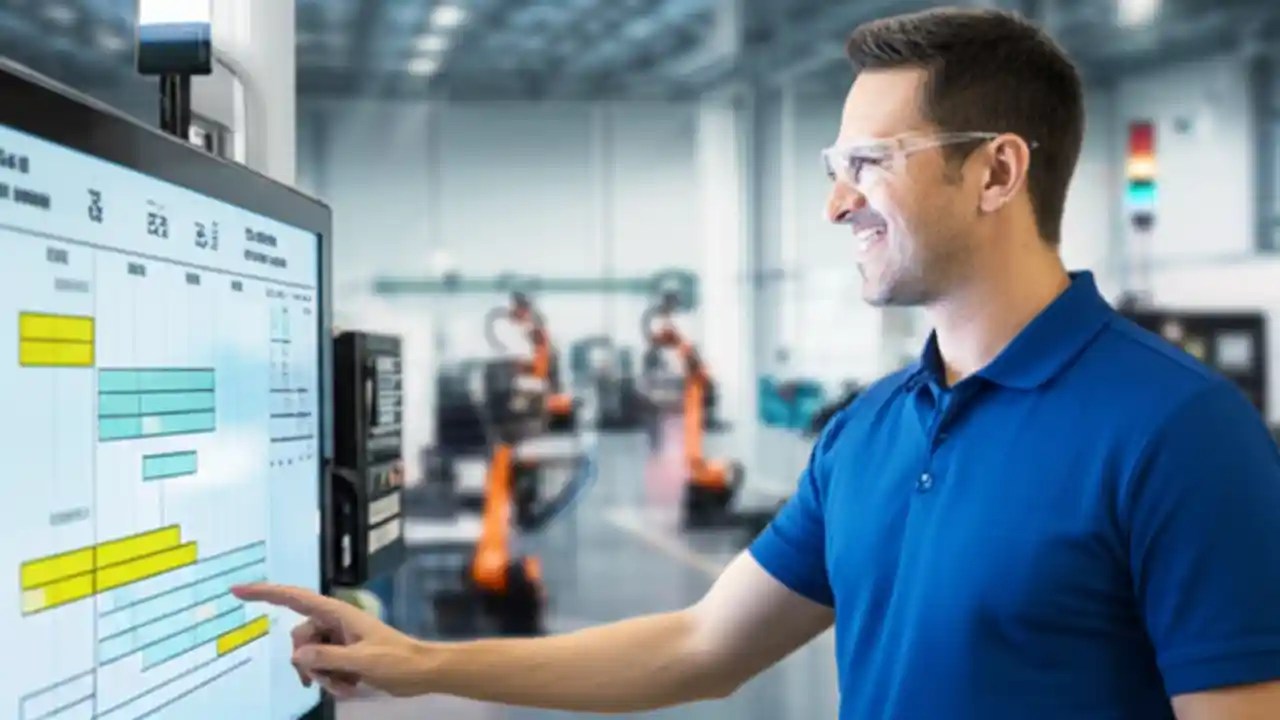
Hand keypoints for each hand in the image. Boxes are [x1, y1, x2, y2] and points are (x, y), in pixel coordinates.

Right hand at [231, 583, 429, 698]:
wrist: (420, 672)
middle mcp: (334, 623)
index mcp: (338, 613)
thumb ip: (327, 658)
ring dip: (323, 677)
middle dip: (308, 664)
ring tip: (347, 685)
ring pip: (308, 659)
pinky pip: (321, 669)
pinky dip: (330, 682)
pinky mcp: (342, 655)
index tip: (237, 589)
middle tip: (329, 680)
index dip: (265, 592)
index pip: (294, 599)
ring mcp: (337, 640)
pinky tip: (349, 688)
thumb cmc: (397, 661)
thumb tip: (297, 656)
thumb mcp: (362, 662)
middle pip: (299, 640)